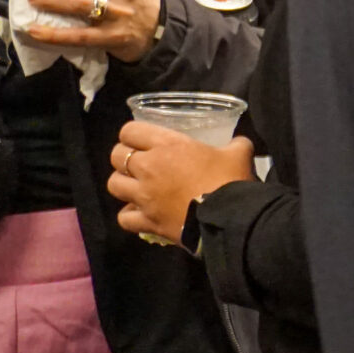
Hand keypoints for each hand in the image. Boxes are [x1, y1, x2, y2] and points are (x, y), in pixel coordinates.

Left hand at [109, 122, 253, 241]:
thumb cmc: (231, 179)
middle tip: (139, 161)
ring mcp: (144, 197)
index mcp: (168, 145)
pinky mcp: (147, 221)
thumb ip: (234, 144)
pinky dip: (130, 215)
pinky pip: (124, 218)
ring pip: (114, 185)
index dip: (133, 133)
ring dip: (123, 183)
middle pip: (116, 156)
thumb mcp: (239, 153)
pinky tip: (141, 213)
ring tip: (136, 186)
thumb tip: (238, 143)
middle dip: (124, 157)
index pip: (130, 131)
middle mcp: (149, 168)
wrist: (230, 218)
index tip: (142, 139)